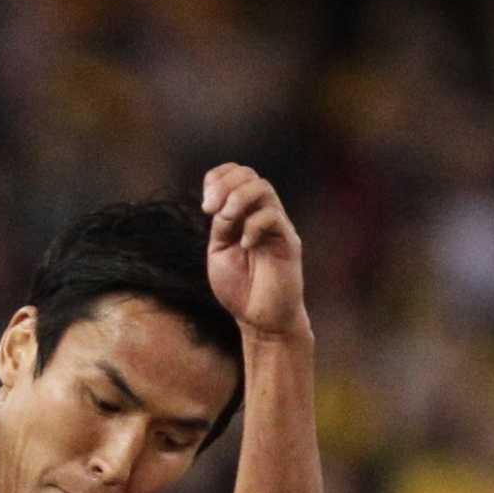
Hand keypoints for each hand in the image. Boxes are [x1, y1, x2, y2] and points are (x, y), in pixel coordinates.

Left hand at [204, 163, 307, 339]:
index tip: (205, 204)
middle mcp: (262, 214)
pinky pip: (273, 217)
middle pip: (250, 175)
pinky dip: (253, 225)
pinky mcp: (288, 242)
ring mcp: (277, 226)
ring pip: (263, 188)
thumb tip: (220, 203)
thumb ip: (220, 227)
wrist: (261, 318)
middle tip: (209, 210)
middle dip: (225, 186)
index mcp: (243, 214)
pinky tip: (244, 245)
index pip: (236, 174)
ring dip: (237, 200)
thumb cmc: (239, 287)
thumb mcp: (219, 252)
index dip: (218, 178)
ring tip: (226, 223)